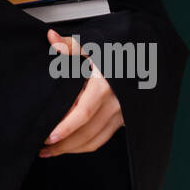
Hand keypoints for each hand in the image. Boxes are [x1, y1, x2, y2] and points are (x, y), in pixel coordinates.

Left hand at [39, 29, 123, 157]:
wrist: (148, 54)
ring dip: (73, 148)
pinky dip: (86, 144)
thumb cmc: (120, 49)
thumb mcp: (95, 44)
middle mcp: (116, 103)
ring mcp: (122, 114)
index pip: (84, 112)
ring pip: (96, 139)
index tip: (50, 136)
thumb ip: (71, 45)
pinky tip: (71, 145)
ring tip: (50, 151)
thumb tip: (51, 38)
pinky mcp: (124, 119)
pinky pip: (104, 137)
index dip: (67, 127)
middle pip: (87, 132)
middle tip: (41, 148)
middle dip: (64, 145)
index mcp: (105, 86)